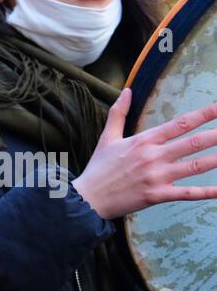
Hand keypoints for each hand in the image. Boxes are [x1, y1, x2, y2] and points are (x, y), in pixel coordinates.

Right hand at [74, 88, 216, 219]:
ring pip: (195, 166)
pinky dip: (207, 193)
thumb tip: (126, 91)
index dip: (205, 114)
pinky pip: (187, 194)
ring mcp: (157, 177)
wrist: (87, 199)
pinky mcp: (157, 195)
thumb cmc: (98, 169)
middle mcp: (154, 156)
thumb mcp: (106, 138)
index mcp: (144, 141)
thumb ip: (118, 113)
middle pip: (193, 142)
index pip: (181, 123)